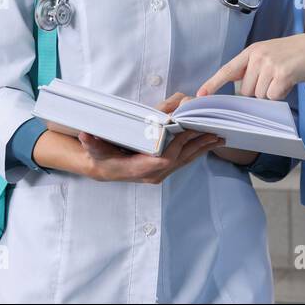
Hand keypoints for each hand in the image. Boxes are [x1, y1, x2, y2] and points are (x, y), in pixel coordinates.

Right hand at [77, 127, 223, 183]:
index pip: (164, 159)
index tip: (189, 132)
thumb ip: (92, 143)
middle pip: (181, 159)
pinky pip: (184, 161)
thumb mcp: (95, 149)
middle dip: (197, 145)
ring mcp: (161, 173)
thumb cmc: (102, 157)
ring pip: (186, 160)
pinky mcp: (165, 169)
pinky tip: (207, 143)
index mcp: (140, 168)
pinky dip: (196, 151)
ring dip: (202, 149)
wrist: (104, 170)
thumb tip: (85, 136)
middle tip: (213, 131)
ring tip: (218, 137)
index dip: (178, 147)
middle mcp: (154, 174)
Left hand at [197, 33, 304, 99]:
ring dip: (271, 93)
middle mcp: (257, 56)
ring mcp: (269, 65)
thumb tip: (244, 92)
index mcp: (252, 51)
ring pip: (260, 95)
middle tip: (275, 79)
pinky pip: (273, 97)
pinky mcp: (282, 74)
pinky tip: (290, 82)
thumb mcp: (270, 53)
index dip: (213, 83)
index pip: (228, 69)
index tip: (200, 94)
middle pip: (245, 91)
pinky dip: (281, 94)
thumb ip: (255, 67)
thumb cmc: (296, 54)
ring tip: (284, 78)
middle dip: (258, 92)